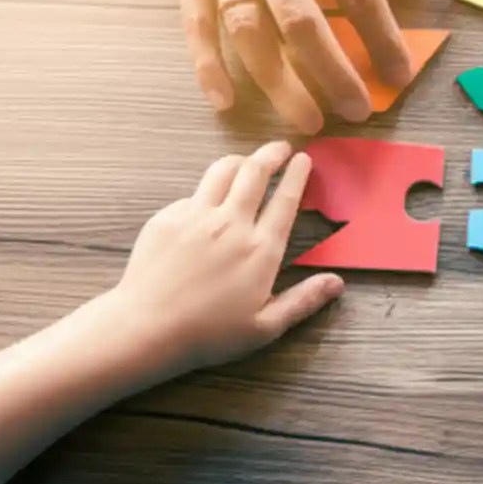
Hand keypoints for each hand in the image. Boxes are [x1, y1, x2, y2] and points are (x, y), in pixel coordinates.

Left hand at [113, 141, 343, 370]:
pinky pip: (193, 194)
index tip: (304, 159)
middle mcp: (231, 224)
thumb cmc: (208, 334)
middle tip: (281, 148)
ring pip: (222, 171)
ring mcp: (196, 217)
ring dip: (240, 161)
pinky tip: (207, 202)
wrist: (146, 329)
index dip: (297, 175)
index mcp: (260, 250)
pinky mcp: (167, 218)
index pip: (285, 200)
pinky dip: (206, 190)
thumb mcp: (265, 327)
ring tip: (247, 161)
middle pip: (255, 172)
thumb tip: (337, 283)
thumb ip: (302, 301)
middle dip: (272, 154)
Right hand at [165, 0, 441, 131]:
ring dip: (278, 82)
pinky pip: (195, 20)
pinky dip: (207, 64)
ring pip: (248, 30)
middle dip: (333, 73)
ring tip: (306, 119)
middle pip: (301, 21)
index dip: (380, 37)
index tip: (398, 73)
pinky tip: (225, 100)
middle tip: (356, 110)